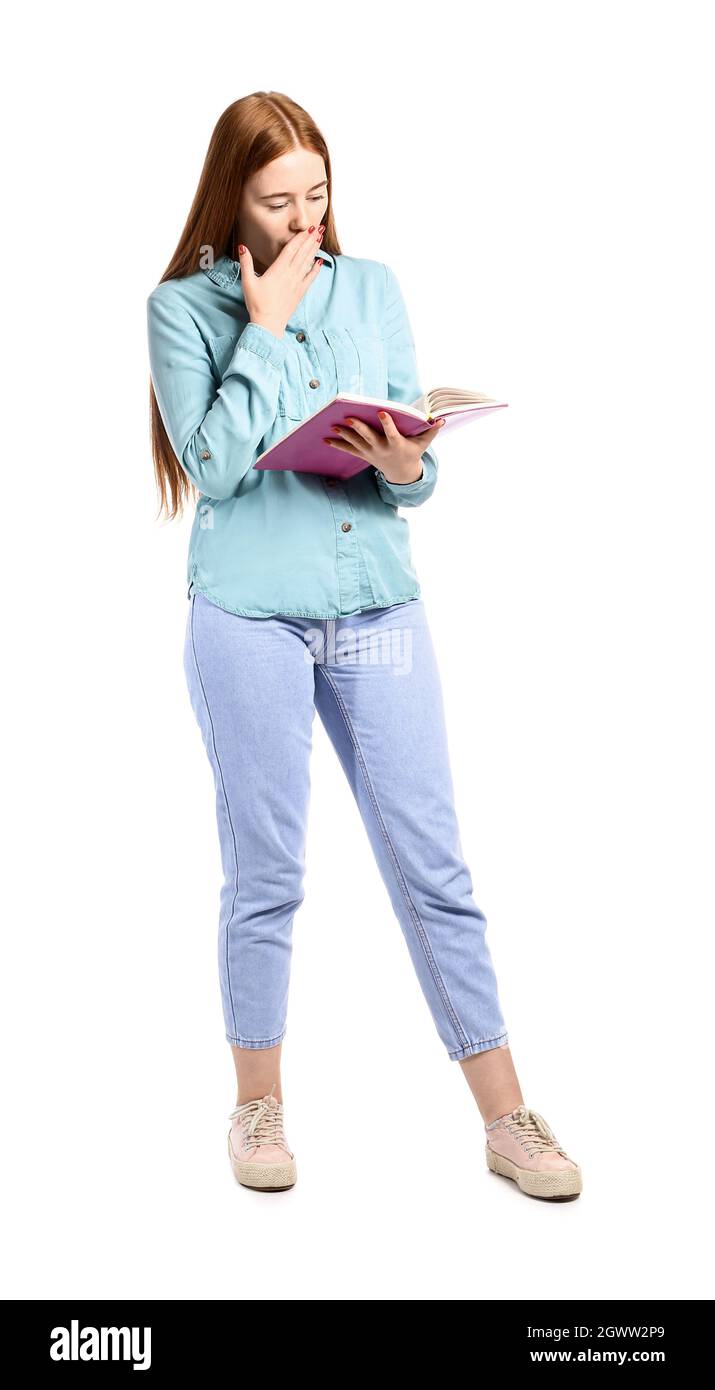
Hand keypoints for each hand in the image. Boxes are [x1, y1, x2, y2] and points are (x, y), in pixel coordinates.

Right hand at [239, 227, 324, 336]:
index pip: (291, 249)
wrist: (268, 324)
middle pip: (302, 253)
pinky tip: (320, 262)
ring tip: (320, 239)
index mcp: (277, 270)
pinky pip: (310, 279)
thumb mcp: (247, 282)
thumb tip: (243, 247)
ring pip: (307, 263)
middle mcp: (290, 275)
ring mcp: (296, 284)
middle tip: (319, 228)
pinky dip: (315, 270)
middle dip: (311, 239)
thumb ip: (246, 263)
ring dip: (314, 250)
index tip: (308, 228)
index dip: (300, 237)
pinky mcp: (299, 293)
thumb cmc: (257, 304)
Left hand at [324, 411, 445, 482]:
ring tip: (332, 426)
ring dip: (344, 435)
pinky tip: (325, 439)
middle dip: (358, 428)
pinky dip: (337, 445)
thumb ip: (431, 431)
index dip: (387, 423)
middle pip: (369, 437)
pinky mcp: (364, 455)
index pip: (391, 433)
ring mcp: (371, 453)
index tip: (381, 412)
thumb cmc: (413, 453)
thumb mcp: (423, 444)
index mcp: (396, 445)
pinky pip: (349, 449)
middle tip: (348, 418)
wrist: (402, 473)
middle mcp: (382, 449)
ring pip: (356, 443)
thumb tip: (442, 420)